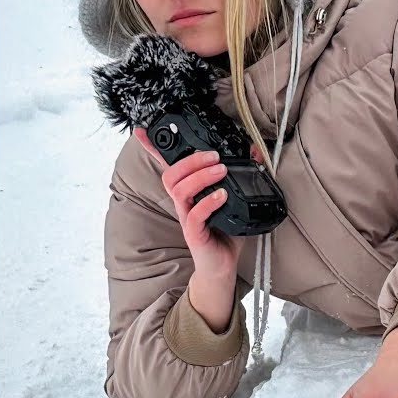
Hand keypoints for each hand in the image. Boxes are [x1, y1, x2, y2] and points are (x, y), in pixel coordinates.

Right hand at [134, 127, 241, 331]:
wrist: (223, 266)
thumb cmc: (226, 232)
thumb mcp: (235, 199)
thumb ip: (243, 176)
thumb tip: (254, 152)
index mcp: (189, 192)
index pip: (169, 167)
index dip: (154, 149)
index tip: (143, 130)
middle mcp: (184, 203)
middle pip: (171, 175)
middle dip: (190, 160)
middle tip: (214, 155)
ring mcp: (187, 218)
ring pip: (179, 191)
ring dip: (199, 176)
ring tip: (221, 170)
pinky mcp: (194, 234)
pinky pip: (194, 215)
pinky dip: (208, 202)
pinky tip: (221, 195)